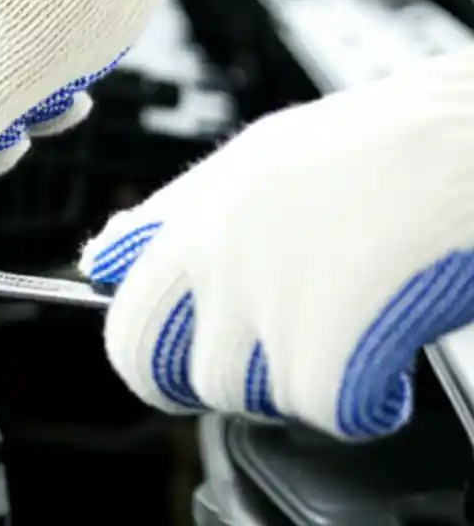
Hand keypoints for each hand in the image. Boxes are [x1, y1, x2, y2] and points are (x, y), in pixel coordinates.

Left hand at [80, 49, 473, 438]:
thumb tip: (103, 258)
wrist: (471, 130)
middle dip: (193, 383)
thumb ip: (178, 214)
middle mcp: (214, 249)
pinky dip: (360, 405)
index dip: (145, 345)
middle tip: (256, 370)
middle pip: (147, 360)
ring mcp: (264, 290)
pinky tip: (385, 370)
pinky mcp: (326, 329)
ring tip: (345, 343)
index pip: (119, 300)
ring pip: (238, 391)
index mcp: (196, 210)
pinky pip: (317, 410)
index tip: (176, 356)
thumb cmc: (385, 144)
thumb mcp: (257, 160)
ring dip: (293, 388)